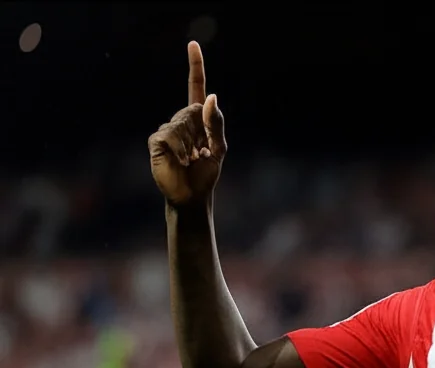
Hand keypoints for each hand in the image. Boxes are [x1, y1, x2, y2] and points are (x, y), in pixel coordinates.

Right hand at [148, 41, 226, 206]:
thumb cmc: (206, 174)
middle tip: (200, 154)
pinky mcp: (157, 141)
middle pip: (193, 111)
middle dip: (201, 133)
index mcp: (197, 120)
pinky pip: (169, 135)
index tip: (193, 44)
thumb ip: (216, 123)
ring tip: (191, 160)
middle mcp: (179, 121)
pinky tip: (182, 161)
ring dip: (191, 144)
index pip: (195, 88)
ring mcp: (166, 130)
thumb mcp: (219, 148)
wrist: (192, 197)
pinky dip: (180, 149)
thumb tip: (211, 97)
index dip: (196, 67)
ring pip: (181, 124)